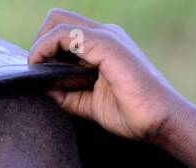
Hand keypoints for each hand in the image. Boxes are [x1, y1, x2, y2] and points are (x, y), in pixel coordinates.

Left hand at [28, 8, 189, 145]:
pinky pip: (64, 35)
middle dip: (39, 42)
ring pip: (58, 22)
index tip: (37, 73)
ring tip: (36, 72)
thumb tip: (43, 88)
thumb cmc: (132, 113)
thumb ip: (67, 95)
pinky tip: (40, 68)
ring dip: (40, 46)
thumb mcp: (90, 104)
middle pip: (57, 19)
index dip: (45, 48)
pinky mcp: (105, 44)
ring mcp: (106, 36)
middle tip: (35, 70)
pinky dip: (45, 49)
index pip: (65, 31)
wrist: (160, 120)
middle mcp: (105, 34)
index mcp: (103, 45)